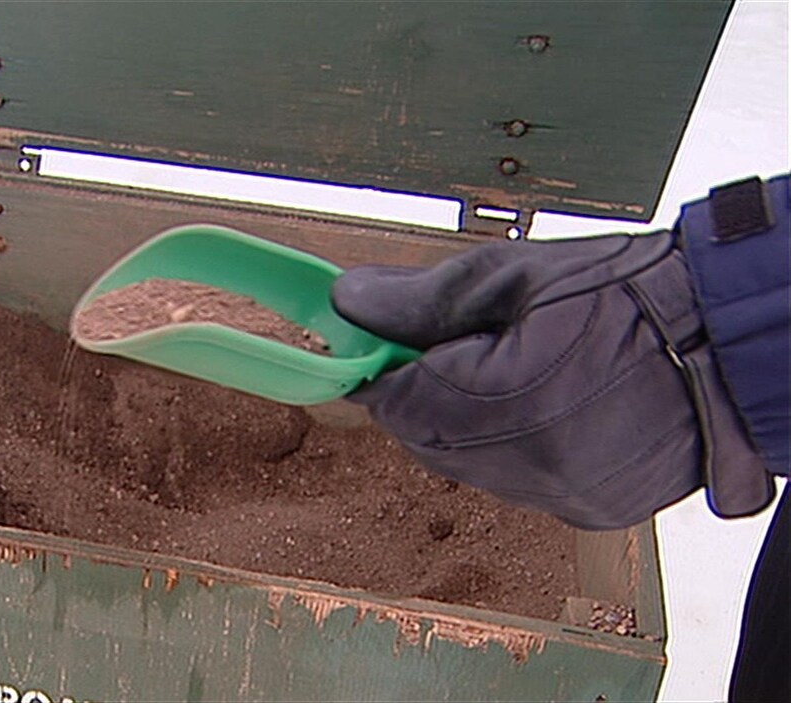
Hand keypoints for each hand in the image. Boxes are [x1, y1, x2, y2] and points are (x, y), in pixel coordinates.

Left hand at [331, 232, 772, 529]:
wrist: (733, 337)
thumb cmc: (632, 292)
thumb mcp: (516, 275)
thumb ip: (421, 298)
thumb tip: (349, 303)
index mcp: (509, 400)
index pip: (397, 401)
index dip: (379, 369)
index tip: (376, 341)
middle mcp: (533, 465)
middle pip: (425, 440)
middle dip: (419, 394)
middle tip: (446, 345)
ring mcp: (564, 495)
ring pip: (466, 467)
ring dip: (460, 423)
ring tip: (506, 368)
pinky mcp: (590, 510)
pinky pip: (515, 483)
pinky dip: (506, 448)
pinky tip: (540, 404)